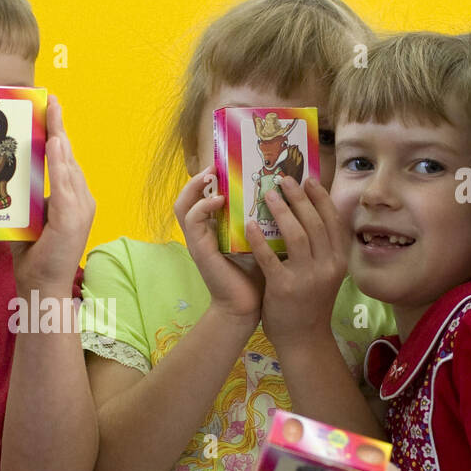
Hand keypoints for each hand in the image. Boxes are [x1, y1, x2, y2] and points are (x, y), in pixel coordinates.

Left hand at [11, 96, 94, 292]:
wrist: (42, 287)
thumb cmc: (33, 257)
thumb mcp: (28, 219)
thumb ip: (26, 196)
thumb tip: (9, 174)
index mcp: (71, 198)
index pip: (62, 159)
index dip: (56, 132)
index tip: (48, 107)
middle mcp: (81, 199)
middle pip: (68, 154)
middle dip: (59, 125)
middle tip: (49, 97)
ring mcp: (81, 208)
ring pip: (68, 163)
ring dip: (59, 135)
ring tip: (51, 110)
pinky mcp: (73, 217)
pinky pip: (66, 183)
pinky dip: (59, 162)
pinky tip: (53, 142)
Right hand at [175, 169, 262, 322]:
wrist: (248, 307)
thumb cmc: (258, 274)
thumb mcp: (262, 239)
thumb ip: (264, 218)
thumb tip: (288, 191)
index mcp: (215, 228)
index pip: (203, 196)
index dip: (211, 178)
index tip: (229, 163)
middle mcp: (203, 232)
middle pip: (187, 196)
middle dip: (200, 177)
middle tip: (217, 164)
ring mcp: (198, 241)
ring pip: (183, 205)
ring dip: (196, 187)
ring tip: (212, 175)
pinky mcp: (199, 250)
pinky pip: (192, 221)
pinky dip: (203, 206)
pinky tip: (220, 199)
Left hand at [247, 175, 348, 348]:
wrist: (304, 339)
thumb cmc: (310, 303)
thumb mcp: (325, 274)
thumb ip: (322, 249)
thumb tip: (311, 214)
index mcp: (338, 260)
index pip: (333, 221)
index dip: (322, 198)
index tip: (310, 180)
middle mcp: (327, 266)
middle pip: (315, 223)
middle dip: (300, 198)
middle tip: (285, 180)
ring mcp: (307, 277)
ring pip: (297, 235)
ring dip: (282, 210)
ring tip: (268, 194)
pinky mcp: (284, 287)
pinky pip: (270, 257)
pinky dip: (260, 238)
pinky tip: (250, 224)